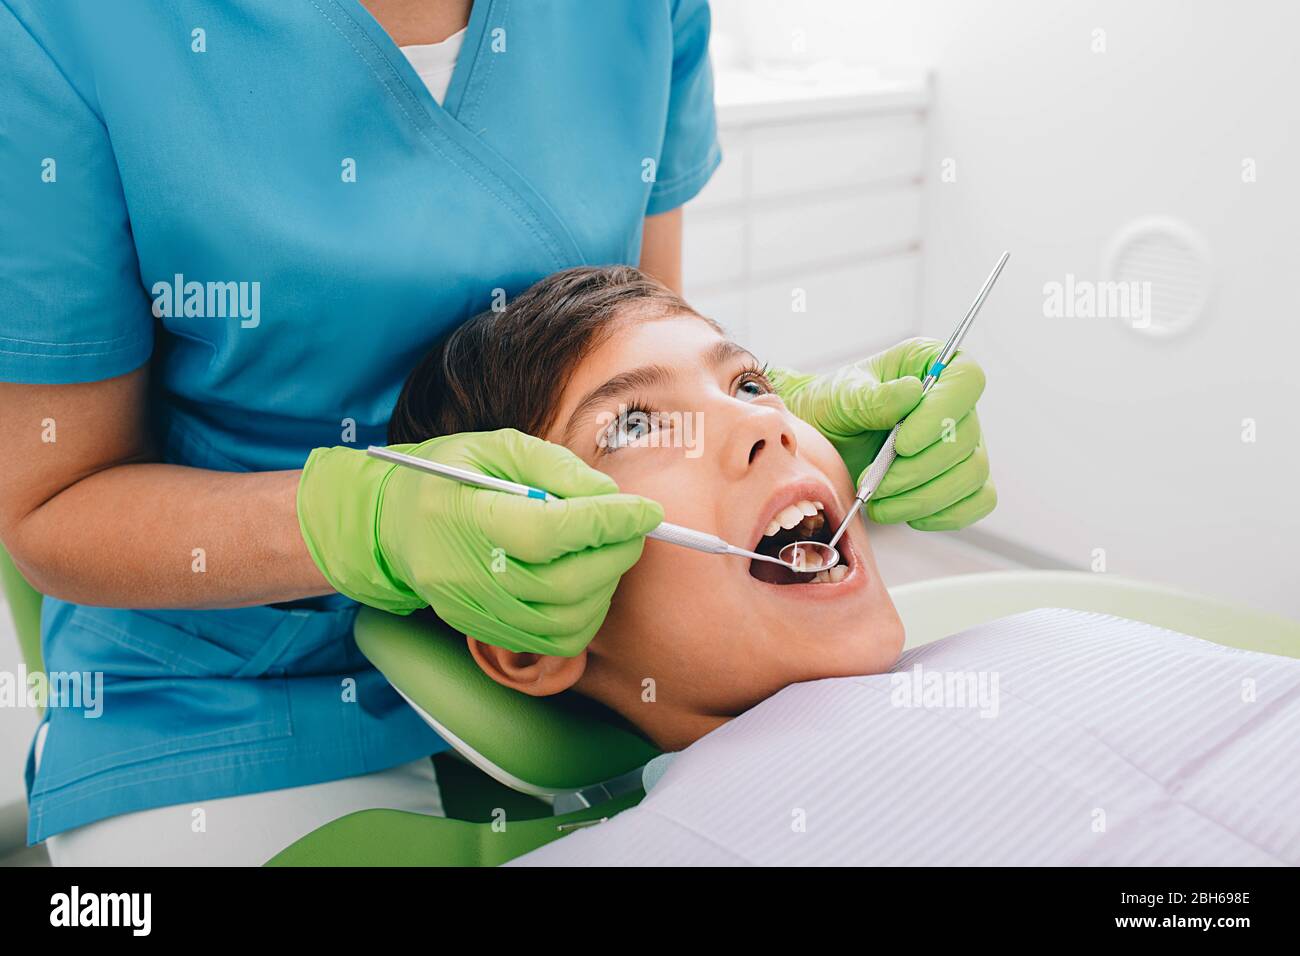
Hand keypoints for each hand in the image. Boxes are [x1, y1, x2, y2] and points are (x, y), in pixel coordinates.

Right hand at [297, 428, 663, 654]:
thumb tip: (610, 497)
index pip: (549, 530)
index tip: (646, 509)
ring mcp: (475, 611)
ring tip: (608, 550)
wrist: (392, 526)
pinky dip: (586, 615)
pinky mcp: (486, 633)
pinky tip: (587, 581)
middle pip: (564, 582)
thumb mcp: (494, 447)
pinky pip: (554, 643)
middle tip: (634, 528)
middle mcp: (466, 574)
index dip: (607, 522)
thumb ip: (554, 467)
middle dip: (616, 554)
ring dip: (606, 586)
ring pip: (566, 620)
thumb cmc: (449, 476)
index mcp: (464, 516)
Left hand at [771, 337, 995, 530]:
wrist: (823, 442)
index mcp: (931, 364)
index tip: (902, 443)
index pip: (966, 380)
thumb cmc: (834, 408)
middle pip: (967, 437)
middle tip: (875, 482)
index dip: (941, 415)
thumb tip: (912, 394)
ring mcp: (964, 441)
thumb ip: (873, 397)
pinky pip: (978, 501)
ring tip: (879, 501)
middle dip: (917, 469)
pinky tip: (906, 511)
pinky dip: (943, 514)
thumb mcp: (841, 397)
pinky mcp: (961, 478)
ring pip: (971, 474)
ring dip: (923, 497)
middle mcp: (955, 402)